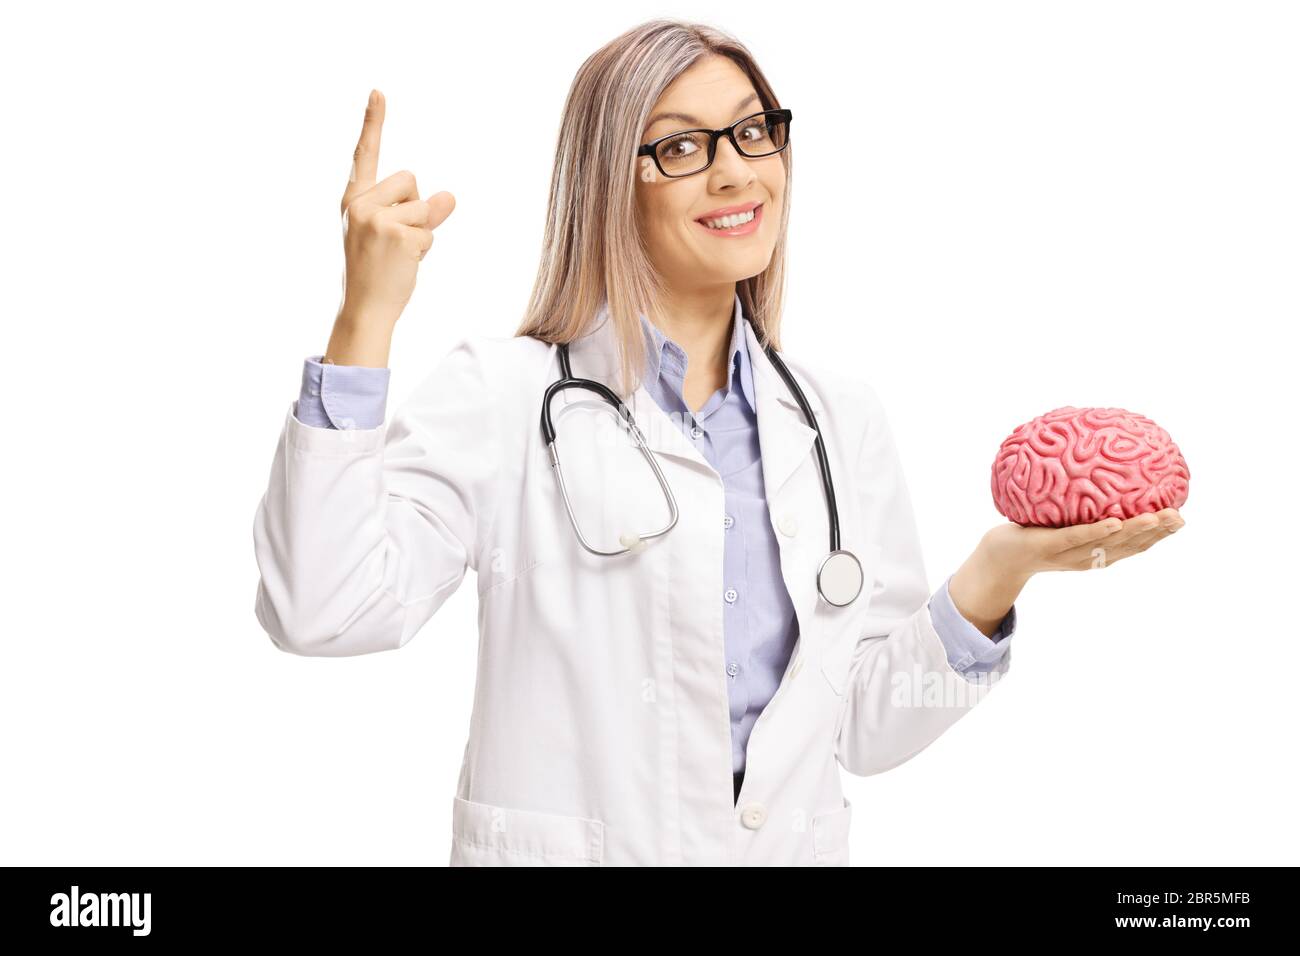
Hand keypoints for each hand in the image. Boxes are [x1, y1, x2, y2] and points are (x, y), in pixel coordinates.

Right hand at [337, 89, 456, 328]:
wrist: (364, 309)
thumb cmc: (377, 273)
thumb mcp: (392, 235)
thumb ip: (418, 212)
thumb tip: (450, 197)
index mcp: (353, 200)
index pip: (364, 155)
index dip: (373, 123)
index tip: (379, 92)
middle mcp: (360, 204)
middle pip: (410, 179)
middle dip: (415, 207)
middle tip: (397, 240)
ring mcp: (376, 218)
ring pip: (423, 205)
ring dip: (422, 230)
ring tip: (400, 254)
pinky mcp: (396, 234)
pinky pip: (429, 230)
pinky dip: (425, 248)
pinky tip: (405, 263)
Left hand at [983, 507, 1185, 577]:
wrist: (999, 557)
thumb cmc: (1035, 534)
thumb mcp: (1066, 522)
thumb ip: (1087, 506)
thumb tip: (1106, 472)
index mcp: (1097, 553)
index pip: (1135, 546)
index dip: (1160, 535)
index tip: (1181, 519)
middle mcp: (1088, 558)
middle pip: (1129, 547)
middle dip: (1157, 533)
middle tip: (1179, 517)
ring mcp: (1068, 554)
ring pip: (1107, 543)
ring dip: (1134, 531)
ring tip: (1157, 518)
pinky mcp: (1048, 545)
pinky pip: (1075, 537)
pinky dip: (1096, 531)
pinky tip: (1114, 521)